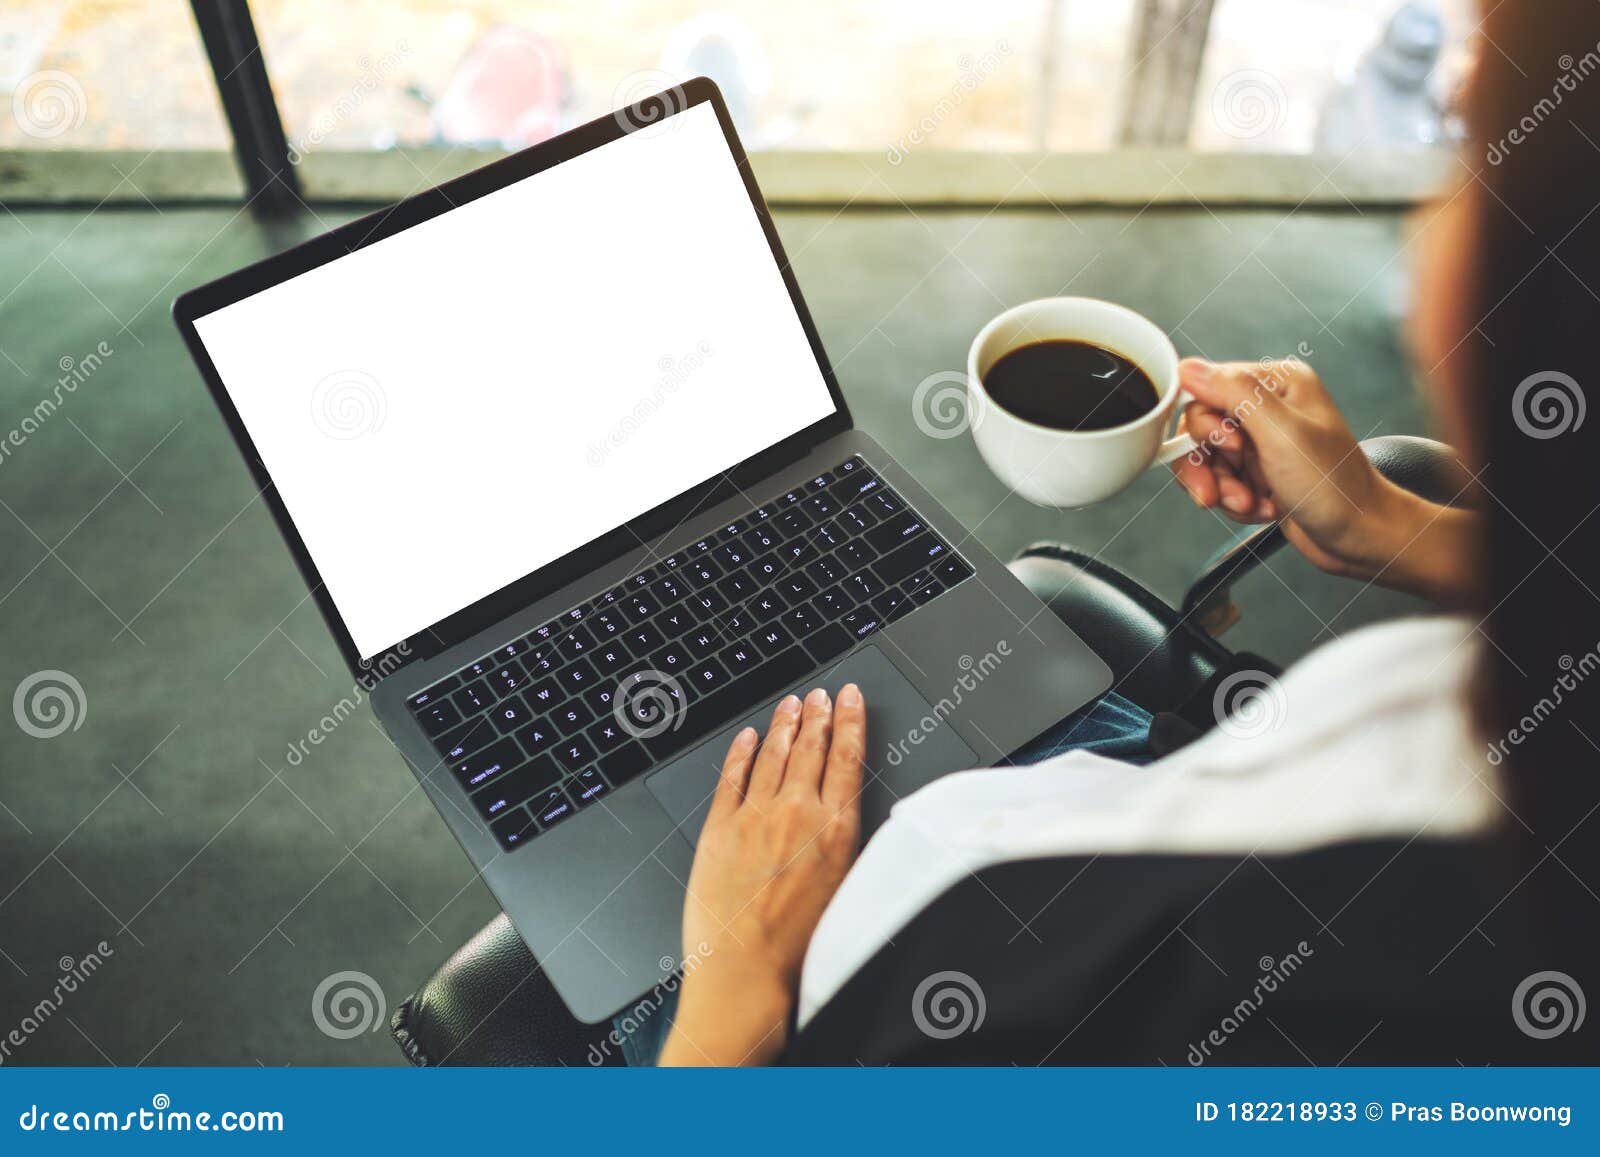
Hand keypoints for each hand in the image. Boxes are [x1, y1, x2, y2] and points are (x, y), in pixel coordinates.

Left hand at [658, 685, 864, 1065]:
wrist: (745, 973)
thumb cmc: (798, 950)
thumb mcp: (848, 891)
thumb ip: (847, 845)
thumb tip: (849, 817)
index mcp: (836, 830)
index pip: (847, 756)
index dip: (850, 720)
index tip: (851, 699)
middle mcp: (796, 814)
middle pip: (810, 747)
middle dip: (818, 714)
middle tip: (821, 695)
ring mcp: (754, 817)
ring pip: (773, 754)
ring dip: (784, 725)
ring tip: (791, 705)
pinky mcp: (719, 829)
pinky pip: (731, 777)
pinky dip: (741, 753)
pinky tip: (748, 738)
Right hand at [1169, 357, 1477, 603]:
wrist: (1359, 536)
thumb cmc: (1336, 486)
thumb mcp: (1282, 434)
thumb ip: (1234, 394)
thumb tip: (1187, 368)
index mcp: (1277, 384)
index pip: (1207, 389)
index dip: (1205, 425)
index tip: (1229, 449)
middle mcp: (1267, 407)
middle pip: (1200, 428)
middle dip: (1208, 465)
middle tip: (1221, 490)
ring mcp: (1261, 441)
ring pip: (1206, 459)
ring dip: (1221, 488)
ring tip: (1248, 504)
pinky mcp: (1256, 471)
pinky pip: (1219, 482)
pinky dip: (1234, 501)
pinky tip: (1263, 508)